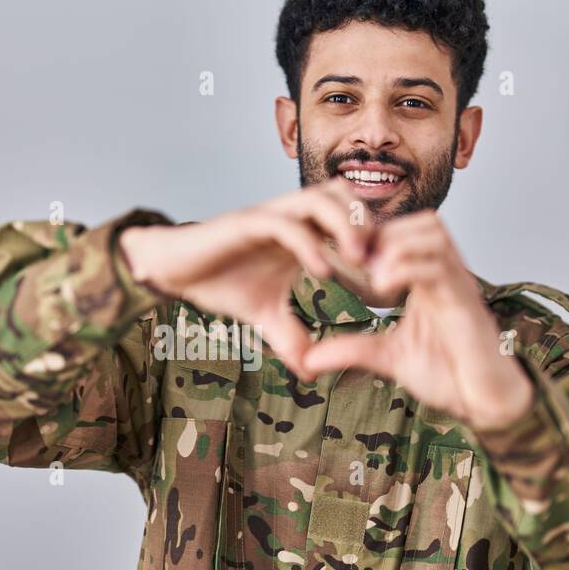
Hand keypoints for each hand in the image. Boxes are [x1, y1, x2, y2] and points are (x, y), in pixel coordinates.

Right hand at [119, 177, 370, 378]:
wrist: (174, 271)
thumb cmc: (220, 282)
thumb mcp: (264, 317)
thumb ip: (291, 338)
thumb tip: (312, 372)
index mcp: (303, 233)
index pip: (350, 222)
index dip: (376, 244)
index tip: (394, 278)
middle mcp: (291, 217)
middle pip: (345, 197)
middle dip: (370, 225)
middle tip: (385, 263)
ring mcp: (271, 217)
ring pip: (321, 198)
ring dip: (345, 225)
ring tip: (360, 260)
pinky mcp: (247, 223)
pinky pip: (286, 225)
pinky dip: (309, 244)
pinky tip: (323, 271)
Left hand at [300, 209, 535, 430]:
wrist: (485, 401)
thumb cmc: (447, 374)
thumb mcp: (387, 358)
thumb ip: (351, 350)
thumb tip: (307, 360)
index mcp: (430, 279)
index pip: (408, 233)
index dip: (376, 237)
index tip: (345, 258)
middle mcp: (448, 274)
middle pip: (424, 221)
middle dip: (385, 233)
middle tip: (356, 261)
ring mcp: (459, 284)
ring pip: (433, 233)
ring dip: (396, 245)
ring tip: (371, 275)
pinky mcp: (465, 301)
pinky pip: (438, 266)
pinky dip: (406, 267)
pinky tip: (382, 287)